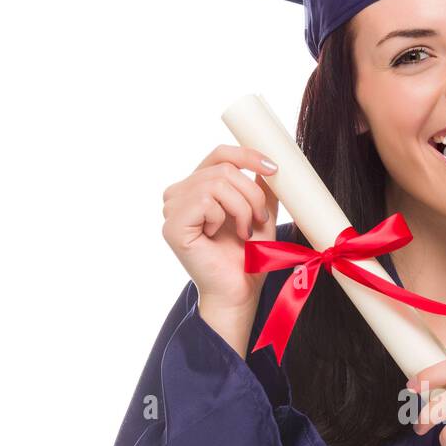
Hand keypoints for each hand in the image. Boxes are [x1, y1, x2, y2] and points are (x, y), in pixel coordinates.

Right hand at [161, 145, 278, 313]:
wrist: (240, 291)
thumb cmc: (248, 258)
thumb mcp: (260, 214)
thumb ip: (259, 187)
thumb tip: (265, 161)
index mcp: (197, 187)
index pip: (219, 154)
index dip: (247, 155)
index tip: (273, 169)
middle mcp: (179, 194)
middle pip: (223, 168)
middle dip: (251, 194)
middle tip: (258, 221)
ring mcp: (172, 209)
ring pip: (217, 182)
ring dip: (242, 209)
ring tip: (243, 232)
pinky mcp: (172, 225)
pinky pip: (205, 201)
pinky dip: (223, 219)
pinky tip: (218, 237)